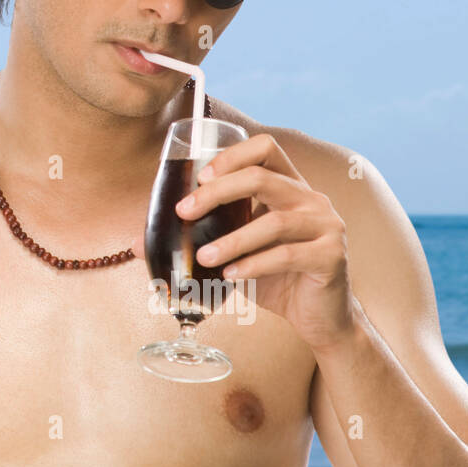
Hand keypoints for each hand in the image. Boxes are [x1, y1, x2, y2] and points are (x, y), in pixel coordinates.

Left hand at [174, 133, 355, 351]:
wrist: (320, 318)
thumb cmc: (275, 278)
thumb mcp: (235, 252)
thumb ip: (196, 240)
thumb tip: (136, 244)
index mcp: (289, 187)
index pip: (266, 148)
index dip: (231, 155)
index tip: (199, 177)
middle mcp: (311, 199)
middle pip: (263, 177)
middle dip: (218, 191)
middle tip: (185, 212)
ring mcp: (326, 226)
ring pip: (275, 220)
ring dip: (232, 238)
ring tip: (202, 256)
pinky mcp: (331, 257)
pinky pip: (288, 255)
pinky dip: (254, 264)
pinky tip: (230, 275)